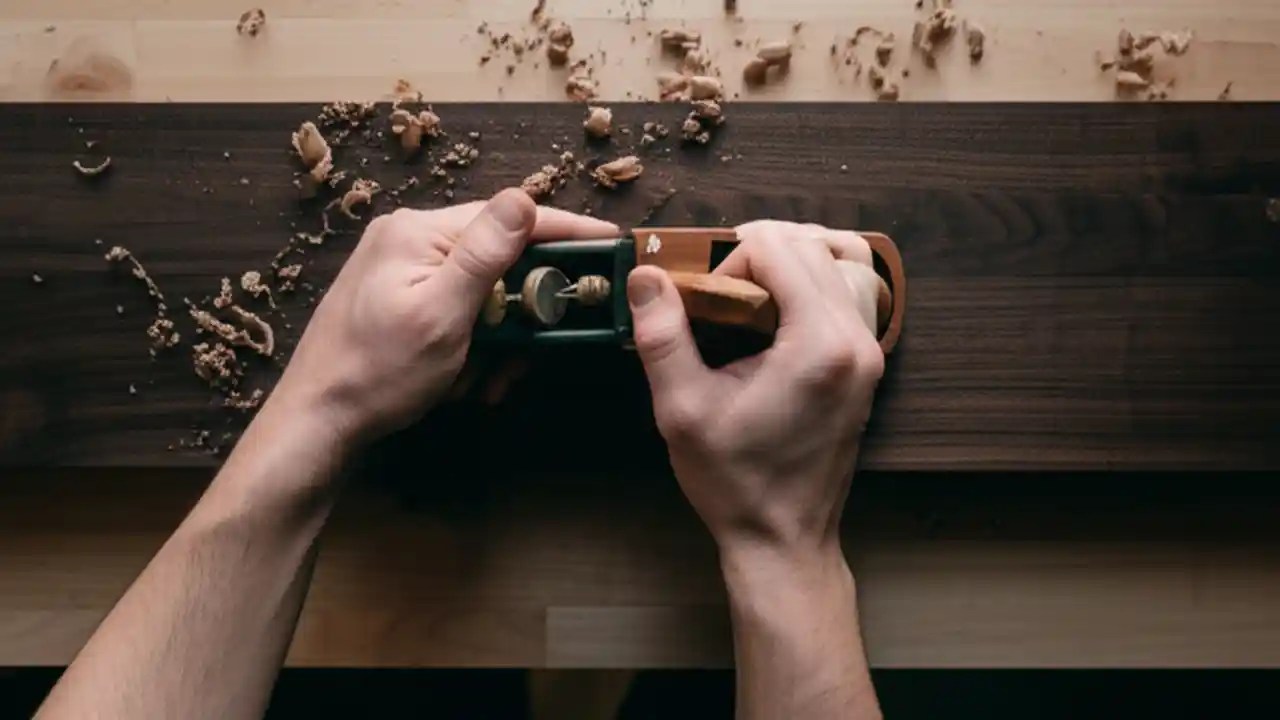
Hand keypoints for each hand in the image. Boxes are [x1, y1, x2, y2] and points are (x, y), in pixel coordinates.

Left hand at [272, 189, 617, 446]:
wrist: (317, 420)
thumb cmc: (377, 372)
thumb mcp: (442, 314)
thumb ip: (484, 255)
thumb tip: (524, 198)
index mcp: (420, 231)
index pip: (509, 217)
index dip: (565, 230)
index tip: (610, 242)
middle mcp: (410, 238)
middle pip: (498, 257)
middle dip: (522, 311)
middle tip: (533, 355)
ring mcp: (402, 268)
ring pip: (482, 291)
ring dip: (497, 338)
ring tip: (488, 381)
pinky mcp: (399, 298)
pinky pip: (458, 310)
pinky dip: (473, 345)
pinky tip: (464, 380)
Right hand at [628, 221, 884, 559]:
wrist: (784, 539)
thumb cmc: (736, 483)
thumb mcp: (683, 410)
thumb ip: (662, 337)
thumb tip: (644, 276)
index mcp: (819, 345)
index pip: (777, 247)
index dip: (729, 264)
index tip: (705, 309)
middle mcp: (857, 340)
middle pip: (813, 243)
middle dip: (758, 253)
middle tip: (718, 293)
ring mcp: (871, 351)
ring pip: (841, 259)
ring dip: (790, 258)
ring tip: (749, 289)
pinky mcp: (868, 364)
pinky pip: (851, 292)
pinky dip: (816, 280)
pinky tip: (779, 306)